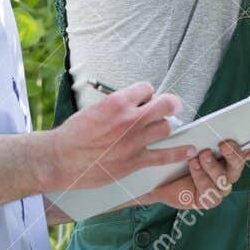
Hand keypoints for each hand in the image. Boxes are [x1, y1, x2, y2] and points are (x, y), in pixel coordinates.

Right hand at [39, 82, 191, 191]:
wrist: (59, 159)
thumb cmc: (73, 134)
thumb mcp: (95, 109)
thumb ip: (117, 106)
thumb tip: (134, 104)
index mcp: (117, 102)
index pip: (147, 88)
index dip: (147, 93)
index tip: (144, 99)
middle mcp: (129, 119)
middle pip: (165, 104)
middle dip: (169, 104)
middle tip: (169, 106)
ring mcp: (134, 141)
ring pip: (166, 127)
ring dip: (165, 126)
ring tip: (163, 127)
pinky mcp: (134, 161)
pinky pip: (164, 155)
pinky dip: (179, 153)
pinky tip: (190, 150)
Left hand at [144, 138, 249, 210]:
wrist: (158, 178)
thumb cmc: (178, 154)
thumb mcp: (191, 138)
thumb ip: (205, 130)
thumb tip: (216, 118)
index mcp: (230, 154)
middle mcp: (230, 171)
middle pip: (240, 163)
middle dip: (234, 153)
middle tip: (224, 144)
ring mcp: (221, 187)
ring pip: (225, 178)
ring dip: (213, 166)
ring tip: (201, 155)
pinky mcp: (210, 200)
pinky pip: (210, 190)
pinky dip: (201, 176)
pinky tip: (192, 166)